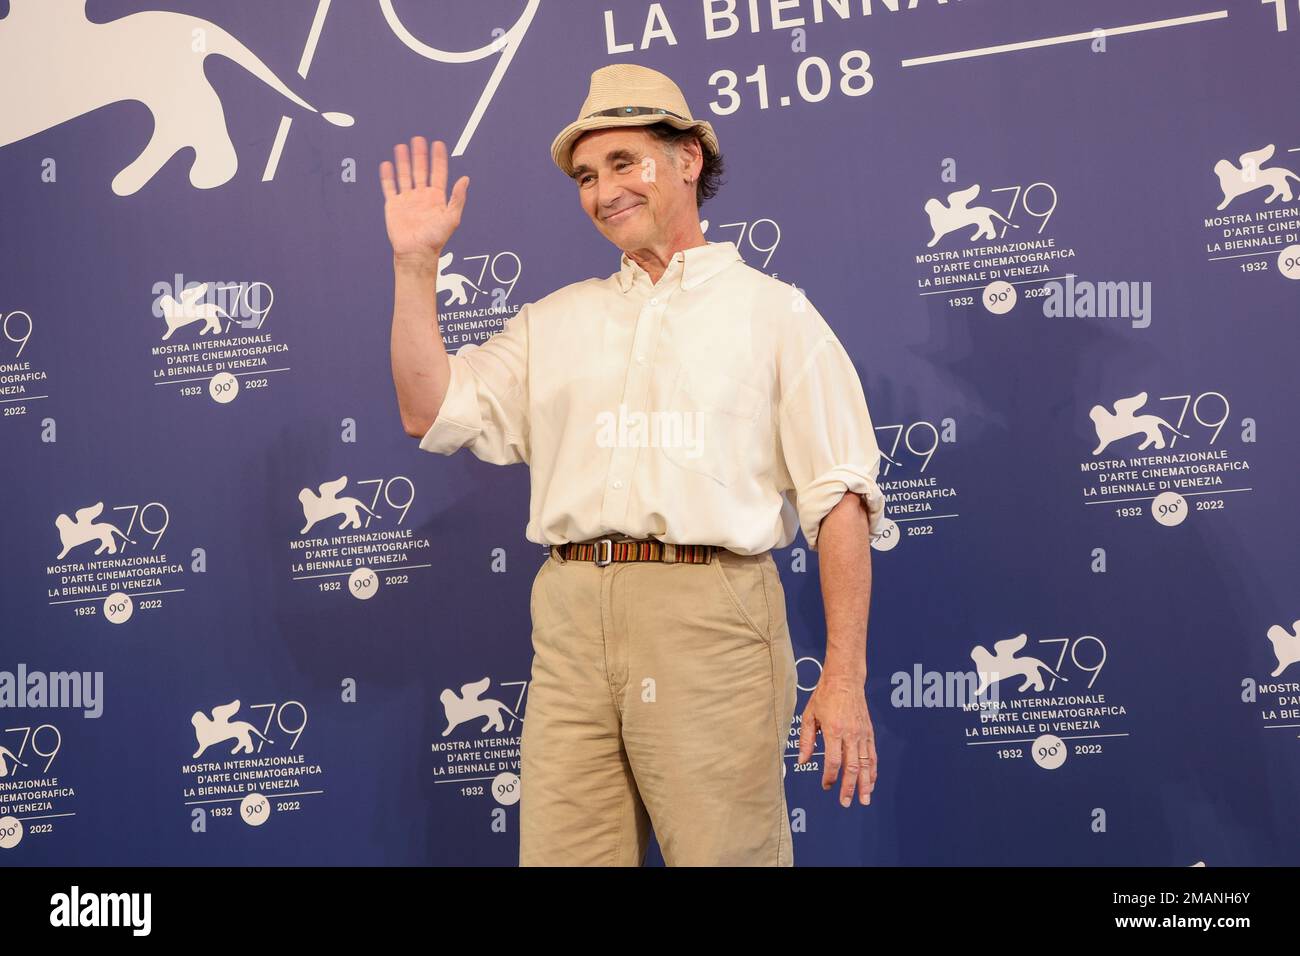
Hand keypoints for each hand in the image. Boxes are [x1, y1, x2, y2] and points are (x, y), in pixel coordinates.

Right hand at [379, 137, 468, 265]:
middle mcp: (422, 197)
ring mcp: (407, 200)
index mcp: (436, 198)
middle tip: (418, 139)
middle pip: (420, 170)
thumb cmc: (435, 240)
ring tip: (401, 146)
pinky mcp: (394, 205)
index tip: (438, 144)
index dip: (438, 159)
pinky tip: (387, 164)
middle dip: (420, 155)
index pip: (438, 173)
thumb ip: (457, 198)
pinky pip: (390, 187)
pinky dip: (387, 176)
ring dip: (403, 161)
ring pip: (405, 175)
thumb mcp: (452, 218)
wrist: (416, 253)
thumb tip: (465, 179)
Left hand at [796, 673, 875, 806]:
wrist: (845, 680)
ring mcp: (862, 734)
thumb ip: (806, 740)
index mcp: (833, 730)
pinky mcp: (869, 732)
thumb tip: (802, 761)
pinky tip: (871, 781)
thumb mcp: (809, 716)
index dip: (830, 777)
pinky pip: (872, 755)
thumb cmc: (825, 696)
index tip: (826, 786)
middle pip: (851, 767)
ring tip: (864, 799)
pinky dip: (873, 770)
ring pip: (865, 764)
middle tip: (846, 802)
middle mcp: (850, 734)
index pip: (833, 761)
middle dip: (849, 788)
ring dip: (865, 784)